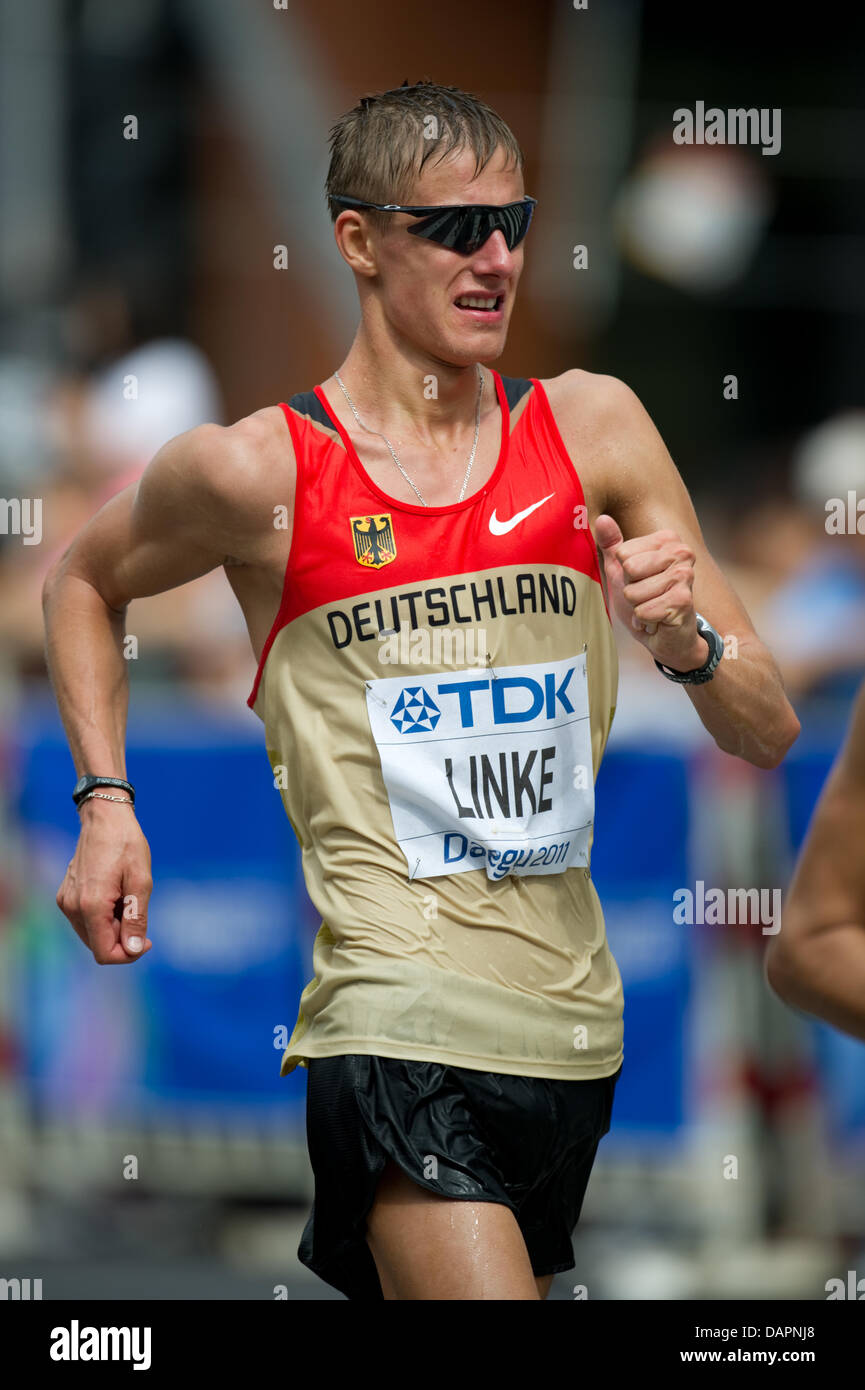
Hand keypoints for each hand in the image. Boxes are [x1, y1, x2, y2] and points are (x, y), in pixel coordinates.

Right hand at [56, 800, 152, 963]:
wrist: (104, 817)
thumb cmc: (126, 844)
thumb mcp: (141, 880)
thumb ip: (136, 918)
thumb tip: (132, 949)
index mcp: (91, 905)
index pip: (105, 953)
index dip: (128, 954)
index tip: (146, 939)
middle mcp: (72, 907)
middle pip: (98, 946)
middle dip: (121, 940)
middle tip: (138, 913)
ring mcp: (66, 902)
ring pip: (91, 935)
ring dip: (113, 928)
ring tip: (126, 900)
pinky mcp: (66, 896)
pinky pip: (85, 921)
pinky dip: (102, 918)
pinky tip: (114, 895)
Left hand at [593, 515, 707, 671]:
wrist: (669, 636)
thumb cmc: (646, 599)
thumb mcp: (622, 570)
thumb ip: (611, 544)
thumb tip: (602, 518)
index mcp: (667, 539)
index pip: (623, 553)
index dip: (624, 572)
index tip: (640, 580)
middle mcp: (681, 553)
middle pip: (629, 569)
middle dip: (630, 590)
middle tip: (646, 596)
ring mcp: (685, 576)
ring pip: (634, 592)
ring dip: (637, 607)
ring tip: (652, 607)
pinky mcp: (682, 601)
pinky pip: (642, 610)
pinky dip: (644, 620)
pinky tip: (657, 620)